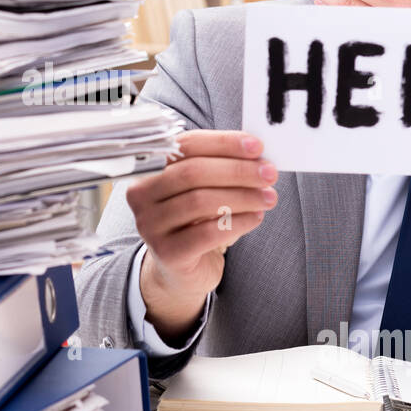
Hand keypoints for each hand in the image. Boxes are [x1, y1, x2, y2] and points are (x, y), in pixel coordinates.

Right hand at [124, 130, 278, 343]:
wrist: (180, 268)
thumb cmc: (194, 221)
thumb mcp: (201, 189)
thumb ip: (220, 167)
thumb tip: (256, 157)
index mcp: (148, 168)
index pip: (186, 145)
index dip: (223, 143)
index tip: (256, 147)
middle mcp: (141, 194)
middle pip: (192, 173)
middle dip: (237, 171)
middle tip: (269, 173)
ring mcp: (150, 225)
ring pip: (200, 201)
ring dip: (242, 197)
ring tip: (268, 197)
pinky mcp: (167, 253)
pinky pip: (207, 233)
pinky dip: (237, 222)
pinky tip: (255, 218)